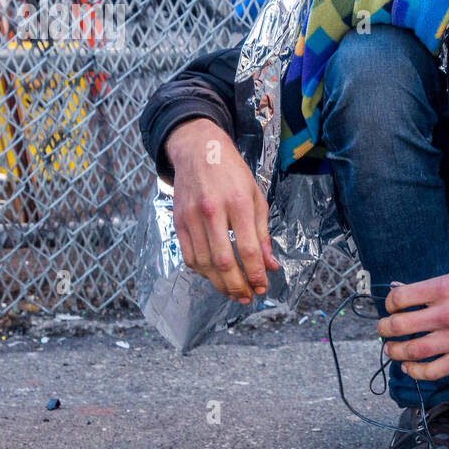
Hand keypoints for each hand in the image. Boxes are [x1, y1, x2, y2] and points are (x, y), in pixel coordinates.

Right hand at [165, 117, 279, 303]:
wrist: (199, 151)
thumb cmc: (232, 173)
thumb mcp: (256, 197)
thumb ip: (262, 233)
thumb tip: (270, 265)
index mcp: (238, 203)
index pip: (247, 248)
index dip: (256, 273)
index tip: (263, 286)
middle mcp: (212, 211)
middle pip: (223, 261)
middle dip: (237, 285)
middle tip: (248, 297)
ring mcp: (191, 217)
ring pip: (204, 263)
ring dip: (219, 284)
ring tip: (234, 292)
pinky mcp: (178, 221)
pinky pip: (189, 256)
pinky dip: (202, 271)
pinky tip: (214, 275)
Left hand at [376, 269, 448, 380]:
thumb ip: (431, 285)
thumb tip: (401, 289)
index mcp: (444, 289)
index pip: (399, 297)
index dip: (389, 303)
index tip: (391, 307)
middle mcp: (446, 314)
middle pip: (397, 325)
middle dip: (385, 329)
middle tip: (384, 330)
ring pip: (409, 351)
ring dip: (394, 351)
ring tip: (391, 349)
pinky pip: (429, 372)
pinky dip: (413, 371)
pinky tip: (409, 366)